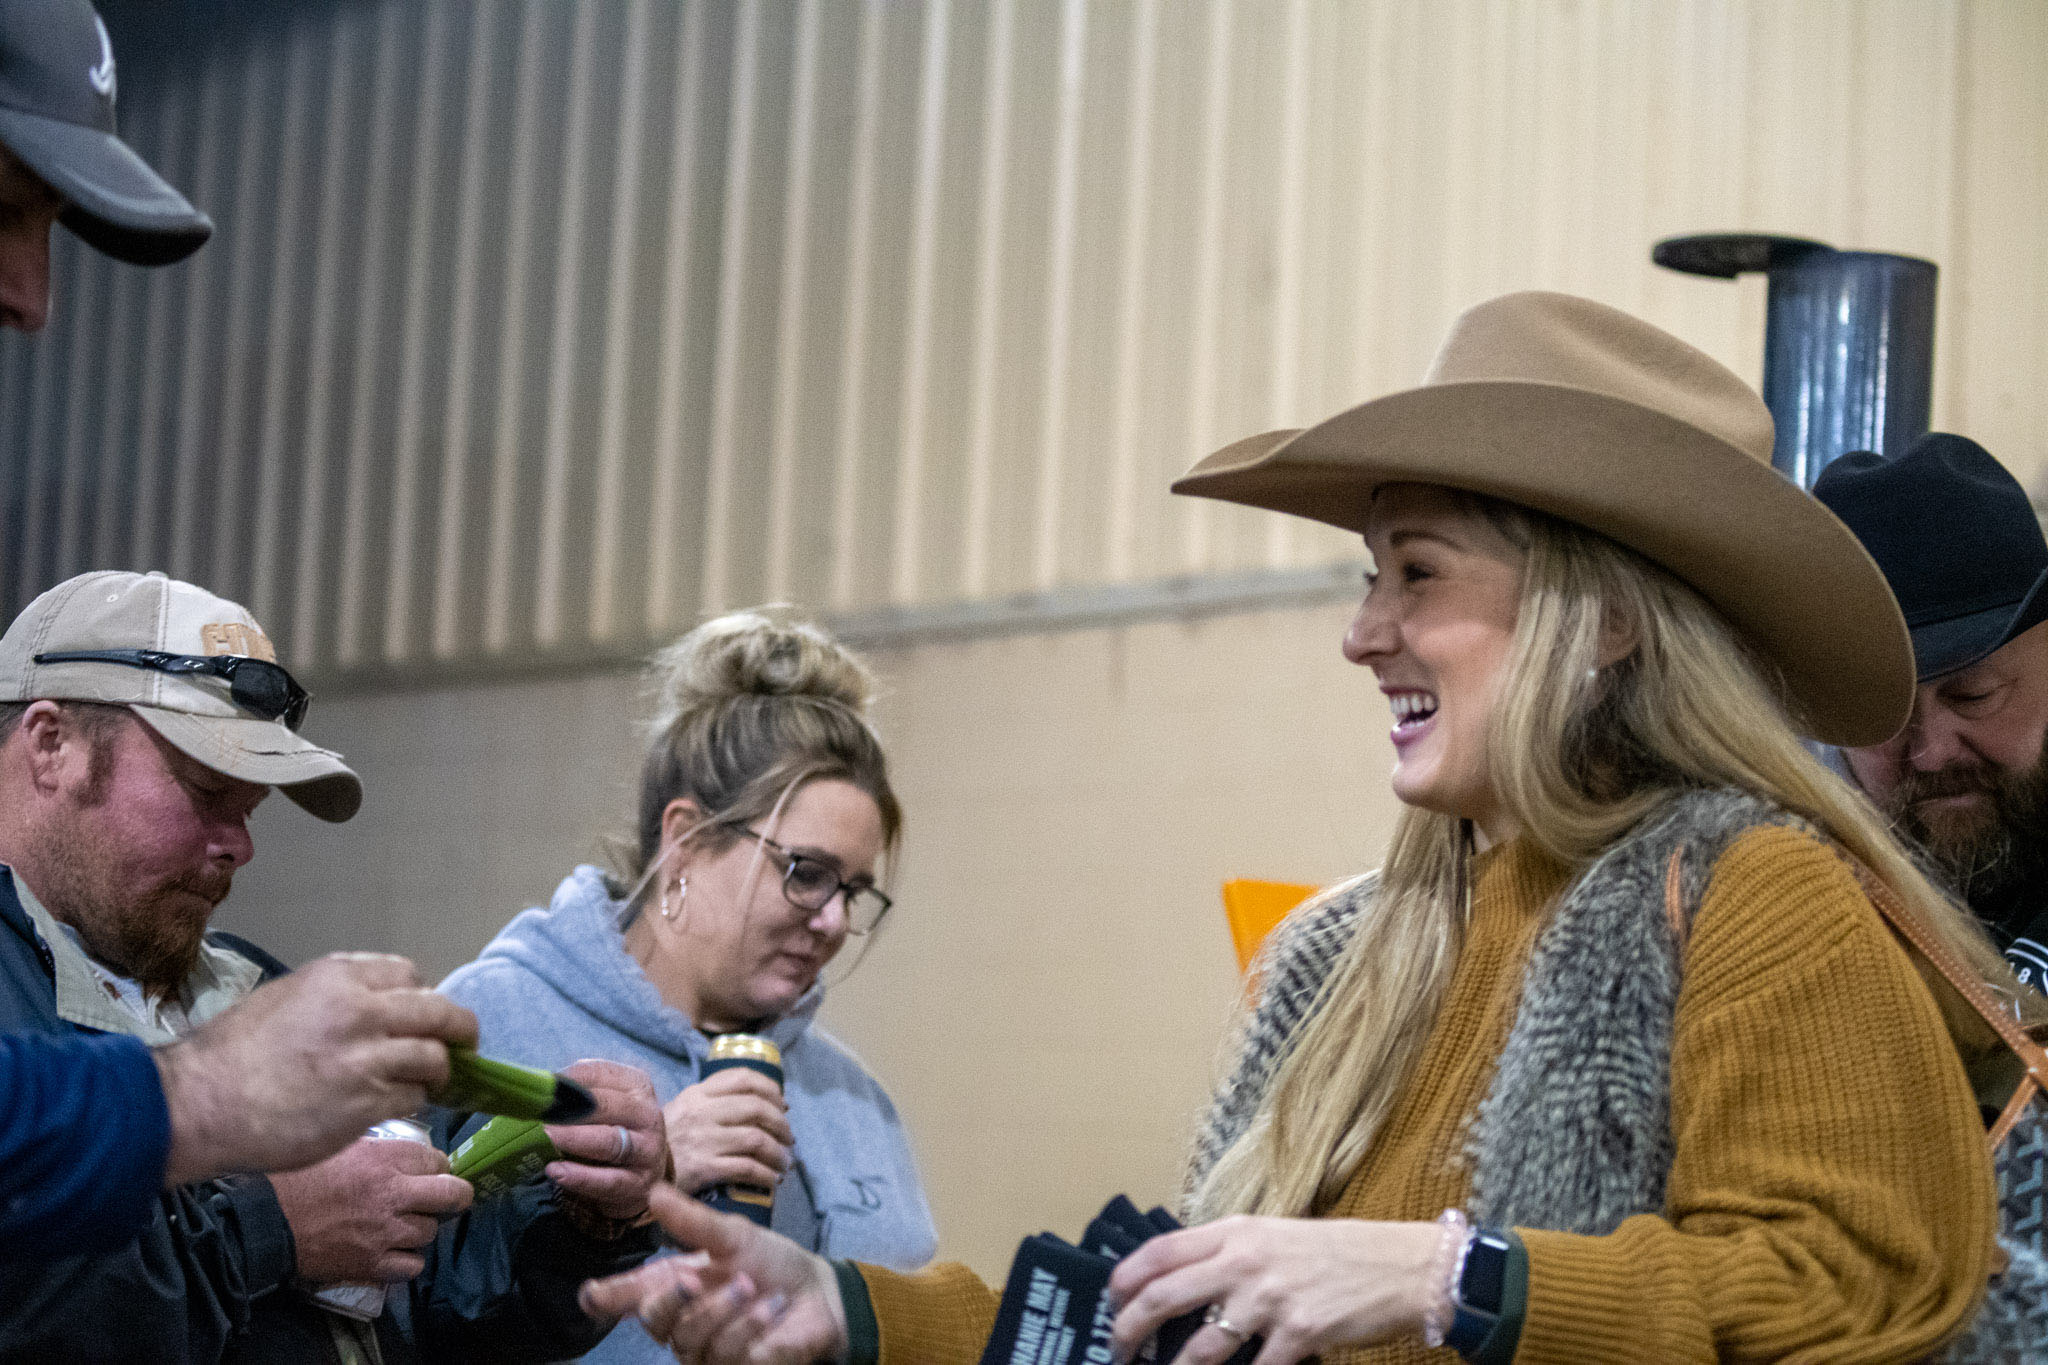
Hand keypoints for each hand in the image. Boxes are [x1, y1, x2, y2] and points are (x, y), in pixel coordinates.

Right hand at [155, 953, 479, 1184]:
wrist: (199, 1103)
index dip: (422, 997)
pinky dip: (414, 1101)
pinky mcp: (367, 1103)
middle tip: (465, 1043)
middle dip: (459, 1028)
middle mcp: (360, 1011)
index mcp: (338, 978)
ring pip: (434, 1057)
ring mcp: (366, 1058)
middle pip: (439, 1012)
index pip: (409, 975)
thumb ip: (337, 997)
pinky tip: (397, 1104)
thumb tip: (377, 1005)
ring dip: (436, 1071)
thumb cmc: (231, 1055)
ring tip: (429, 1082)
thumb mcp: (286, 998)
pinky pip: (413, 1096)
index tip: (422, 1014)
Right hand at [271, 1135, 473, 1283]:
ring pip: (430, 1232)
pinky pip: (413, 1266)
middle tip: (443, 1198)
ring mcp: (386, 1233)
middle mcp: (394, 1194)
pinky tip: (393, 1250)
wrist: (265, 1219)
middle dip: (453, 1195)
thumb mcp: (344, 1144)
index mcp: (386, 1159)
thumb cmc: (299, 1176)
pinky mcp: (372, 1265)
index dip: (436, 1165)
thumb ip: (382, 1149)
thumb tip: (408, 1154)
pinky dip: (407, 1260)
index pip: (439, 1159)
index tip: (427, 1171)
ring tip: (402, 1224)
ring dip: (421, 1228)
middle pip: (453, 1195)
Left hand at [544, 1060, 667, 1222]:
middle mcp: (647, 1115)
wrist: (644, 1174)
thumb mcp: (605, 1104)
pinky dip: (581, 1177)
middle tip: (540, 1112)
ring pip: (611, 1142)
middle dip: (571, 1108)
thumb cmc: (612, 1130)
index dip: (569, 1079)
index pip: (601, 1074)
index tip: (542, 1087)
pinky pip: (608, 1180)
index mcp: (637, 1086)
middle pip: (608, 1106)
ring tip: (547, 1137)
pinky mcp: (638, 1184)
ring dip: (575, 1139)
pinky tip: (556, 1171)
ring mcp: (647, 1151)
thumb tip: (537, 1087)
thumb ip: (578, 1092)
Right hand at [580, 1184, 845, 1364]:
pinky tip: (773, 1312)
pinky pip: (732, 1356)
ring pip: (694, 1339)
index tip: (589, 1293)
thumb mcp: (733, 1236)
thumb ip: (693, 1222)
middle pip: (656, 1320)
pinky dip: (755, 1328)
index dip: (606, 1297)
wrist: (817, 1293)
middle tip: (696, 1279)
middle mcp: (682, 1322)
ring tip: (757, 1290)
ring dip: (729, 1309)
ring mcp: (706, 1352)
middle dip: (674, 1299)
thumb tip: (654, 1192)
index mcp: (674, 1285)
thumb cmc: (769, 1263)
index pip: (629, 1297)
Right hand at [662, 1067, 793, 1196]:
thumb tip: (756, 1101)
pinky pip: (747, 1168)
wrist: (634, 1173)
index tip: (783, 1105)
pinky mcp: (703, 1168)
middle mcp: (701, 1112)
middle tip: (789, 1138)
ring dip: (778, 1152)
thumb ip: (709, 1101)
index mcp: (696, 1094)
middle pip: (756, 1108)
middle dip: (781, 1124)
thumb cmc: (662, 1144)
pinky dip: (766, 1174)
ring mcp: (702, 1139)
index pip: (743, 1078)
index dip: (771, 1090)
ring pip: (756, 1139)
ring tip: (784, 1162)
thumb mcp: (680, 1110)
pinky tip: (772, 1180)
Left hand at [1107, 1216, 1441, 1364]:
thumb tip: (1182, 1280)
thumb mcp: (1274, 1236)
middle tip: (1118, 1349)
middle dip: (1129, 1329)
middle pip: (1163, 1296)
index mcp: (1236, 1232)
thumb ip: (1229, 1252)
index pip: (1160, 1251)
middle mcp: (1245, 1261)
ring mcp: (1270, 1300)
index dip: (1124, 1279)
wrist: (1401, 1267)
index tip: (1111, 1301)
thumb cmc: (1337, 1253)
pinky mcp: (1298, 1335)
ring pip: (1199, 1347)